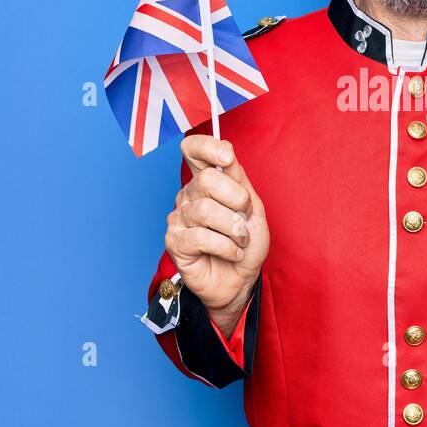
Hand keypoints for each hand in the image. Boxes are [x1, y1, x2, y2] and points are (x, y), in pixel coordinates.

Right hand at [166, 136, 269, 314]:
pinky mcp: (175, 241)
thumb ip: (239, 181)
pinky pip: (201, 237)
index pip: (193, 149)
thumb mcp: (251, 209)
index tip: (227, 159)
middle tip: (244, 219)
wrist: (241, 279)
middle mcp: (189, 195)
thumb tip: (226, 157)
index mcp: (206, 181)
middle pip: (207, 179)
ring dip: (234, 229)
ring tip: (239, 242)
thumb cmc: (245, 243)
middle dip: (236, 200)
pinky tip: (230, 253)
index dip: (207, 147)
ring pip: (206, 210)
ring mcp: (179, 217)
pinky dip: (226, 247)